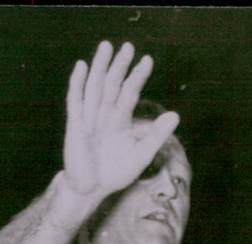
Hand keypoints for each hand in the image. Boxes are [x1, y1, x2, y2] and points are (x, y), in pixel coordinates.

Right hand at [63, 41, 179, 199]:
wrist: (90, 190)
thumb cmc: (114, 173)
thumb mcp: (140, 155)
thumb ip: (156, 135)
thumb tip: (175, 115)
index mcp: (120, 118)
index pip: (130, 92)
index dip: (138, 76)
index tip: (147, 60)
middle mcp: (105, 113)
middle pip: (113, 84)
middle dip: (120, 66)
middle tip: (128, 46)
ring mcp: (89, 117)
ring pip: (95, 86)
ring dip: (100, 67)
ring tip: (106, 46)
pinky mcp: (75, 124)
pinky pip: (76, 100)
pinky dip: (77, 83)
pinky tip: (81, 66)